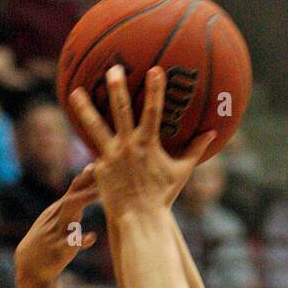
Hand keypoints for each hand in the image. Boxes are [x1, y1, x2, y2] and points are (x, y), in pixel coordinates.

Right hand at [14, 166, 98, 282]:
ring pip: (69, 215)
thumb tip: (85, 182)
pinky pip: (70, 244)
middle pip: (72, 197)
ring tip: (99, 194)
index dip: (87, 177)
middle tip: (106, 176)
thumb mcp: (58, 218)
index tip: (102, 163)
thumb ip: (72, 202)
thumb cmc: (49, 239)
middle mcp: (56, 217)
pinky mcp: (58, 250)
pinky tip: (92, 236)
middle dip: (87, 186)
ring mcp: (56, 233)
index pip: (73, 189)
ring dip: (84, 203)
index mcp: (58, 209)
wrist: (29, 265)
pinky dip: (81, 240)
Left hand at [70, 65, 214, 218]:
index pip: (153, 112)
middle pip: (121, 111)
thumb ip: (195, 150)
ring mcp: (111, 156)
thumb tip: (213, 133)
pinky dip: (85, 134)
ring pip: (95, 126)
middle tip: (113, 68)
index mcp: (149, 145)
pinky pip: (92, 146)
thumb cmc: (162, 196)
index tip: (154, 70)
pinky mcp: (99, 166)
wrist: (139, 218)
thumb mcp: (181, 172)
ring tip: (74, 91)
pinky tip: (75, 121)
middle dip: (117, 88)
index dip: (154, 91)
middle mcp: (128, 146)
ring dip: (85, 107)